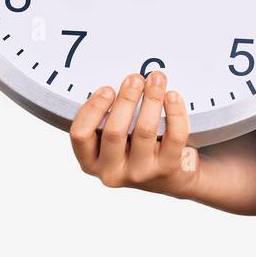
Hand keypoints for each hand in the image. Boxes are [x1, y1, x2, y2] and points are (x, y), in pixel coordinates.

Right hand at [69, 71, 200, 198]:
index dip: (93, 109)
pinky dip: (175, 111)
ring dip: (152, 99)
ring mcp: (140, 174)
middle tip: (135, 78)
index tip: (108, 89)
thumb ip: (109, 119)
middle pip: (114, 132)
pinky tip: (173, 96)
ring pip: (145, 131)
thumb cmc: (137, 150)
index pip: (80, 135)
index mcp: (92, 162)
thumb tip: (123, 83)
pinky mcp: (167, 169)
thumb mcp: (114, 142)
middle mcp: (112, 173)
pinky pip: (174, 136)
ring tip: (157, 79)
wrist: (173, 178)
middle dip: (126, 99)